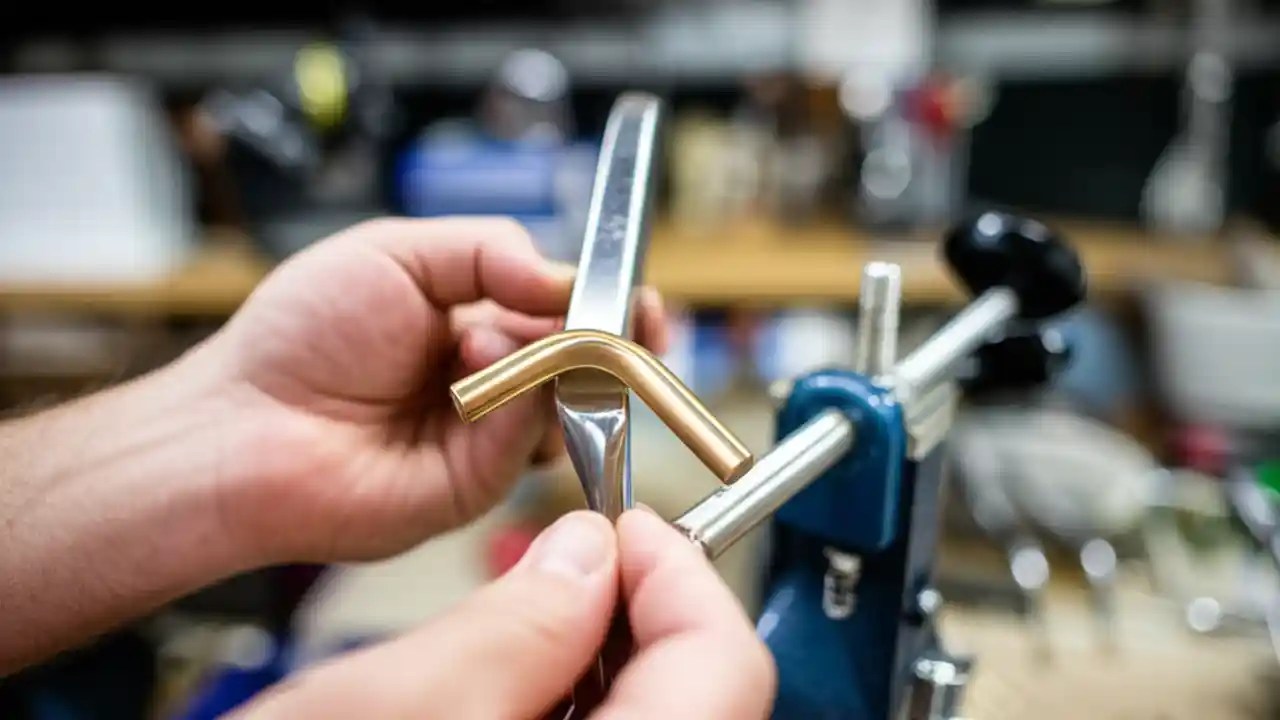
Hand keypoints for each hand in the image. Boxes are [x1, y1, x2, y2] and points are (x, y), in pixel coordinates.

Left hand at [198, 217, 667, 561]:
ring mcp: (490, 435)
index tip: (636, 296)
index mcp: (475, 318)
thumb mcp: (394, 252)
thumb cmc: (300, 336)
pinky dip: (520, 405)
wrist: (245, 425)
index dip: (608, 301)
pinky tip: (476, 376)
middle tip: (607, 319)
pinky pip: (531, 440)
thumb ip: (489, 249)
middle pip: (584, 358)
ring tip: (480, 343)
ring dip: (547, 363)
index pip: (566, 307)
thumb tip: (566, 274)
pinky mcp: (480, 485)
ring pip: (570, 400)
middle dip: (602, 334)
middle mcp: (493, 378)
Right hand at [227, 509, 776, 718]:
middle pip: (702, 693)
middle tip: (570, 566)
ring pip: (654, 718)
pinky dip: (569, 705)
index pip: (726, 666)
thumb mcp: (389, 707)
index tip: (622, 528)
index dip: (678, 574)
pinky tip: (510, 689)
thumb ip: (511, 627)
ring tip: (527, 625)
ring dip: (600, 658)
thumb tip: (588, 557)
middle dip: (635, 612)